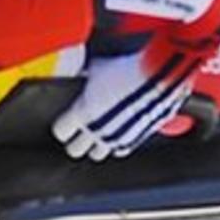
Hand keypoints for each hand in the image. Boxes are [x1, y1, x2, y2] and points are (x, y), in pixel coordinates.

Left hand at [52, 51, 197, 161]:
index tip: (65, 121)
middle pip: (75, 150)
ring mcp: (116, 138)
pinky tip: (120, 132)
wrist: (159, 75)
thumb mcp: (99, 66)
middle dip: (76, 141)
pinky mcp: (136, 140)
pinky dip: (118, 143)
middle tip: (79, 132)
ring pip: (98, 153)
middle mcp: (96, 131)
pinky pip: (121, 150)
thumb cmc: (128, 68)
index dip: (62, 126)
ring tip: (100, 133)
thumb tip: (82, 71)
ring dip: (97, 144)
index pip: (61, 131)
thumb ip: (87, 74)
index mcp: (82, 114)